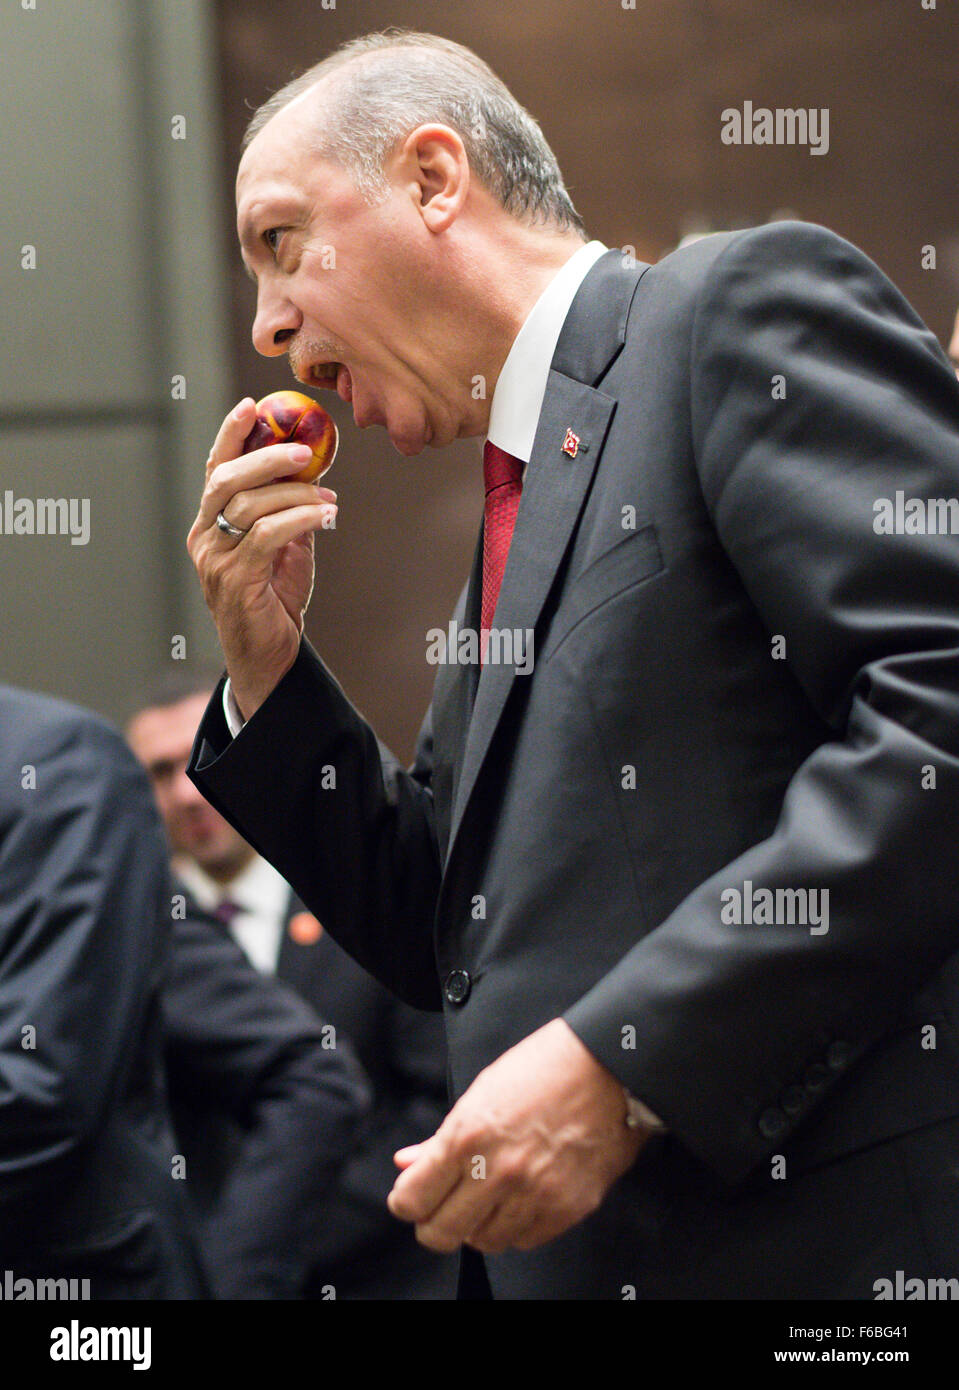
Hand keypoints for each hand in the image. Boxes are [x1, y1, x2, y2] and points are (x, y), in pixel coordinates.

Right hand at [187, 398, 337, 718]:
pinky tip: (322, 516)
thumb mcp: (284, 548)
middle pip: (227, 481)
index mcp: (208, 525)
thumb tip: (313, 472)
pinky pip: (268, 536)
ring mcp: (215, 561)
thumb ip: (288, 511)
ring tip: (329, 499)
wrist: (269, 656)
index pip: (214, 470)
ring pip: (250, 506)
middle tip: (305, 450)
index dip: (230, 435)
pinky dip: (298, 519)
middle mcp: (204, 539)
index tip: (252, 406)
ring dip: (296, 494)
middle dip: (266, 457)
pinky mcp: (236, 581)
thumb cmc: (274, 600)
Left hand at [388, 1019, 650, 1254]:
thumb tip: (406, 1163)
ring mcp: (534, 1194)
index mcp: (467, 1136)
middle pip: (440, 1233)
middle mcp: (497, 1171)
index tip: (413, 1198)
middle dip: (434, 1225)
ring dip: (479, 1225)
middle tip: (443, 1209)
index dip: (406, 1202)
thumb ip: (441, 1139)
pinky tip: (520, 1201)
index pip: (412, 1200)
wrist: (609, 1069)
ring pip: (484, 1242)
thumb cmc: (543, 1070)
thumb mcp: (481, 1093)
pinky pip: (525, 1240)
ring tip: (489, 1199)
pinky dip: (516, 1227)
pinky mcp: (566, 1209)